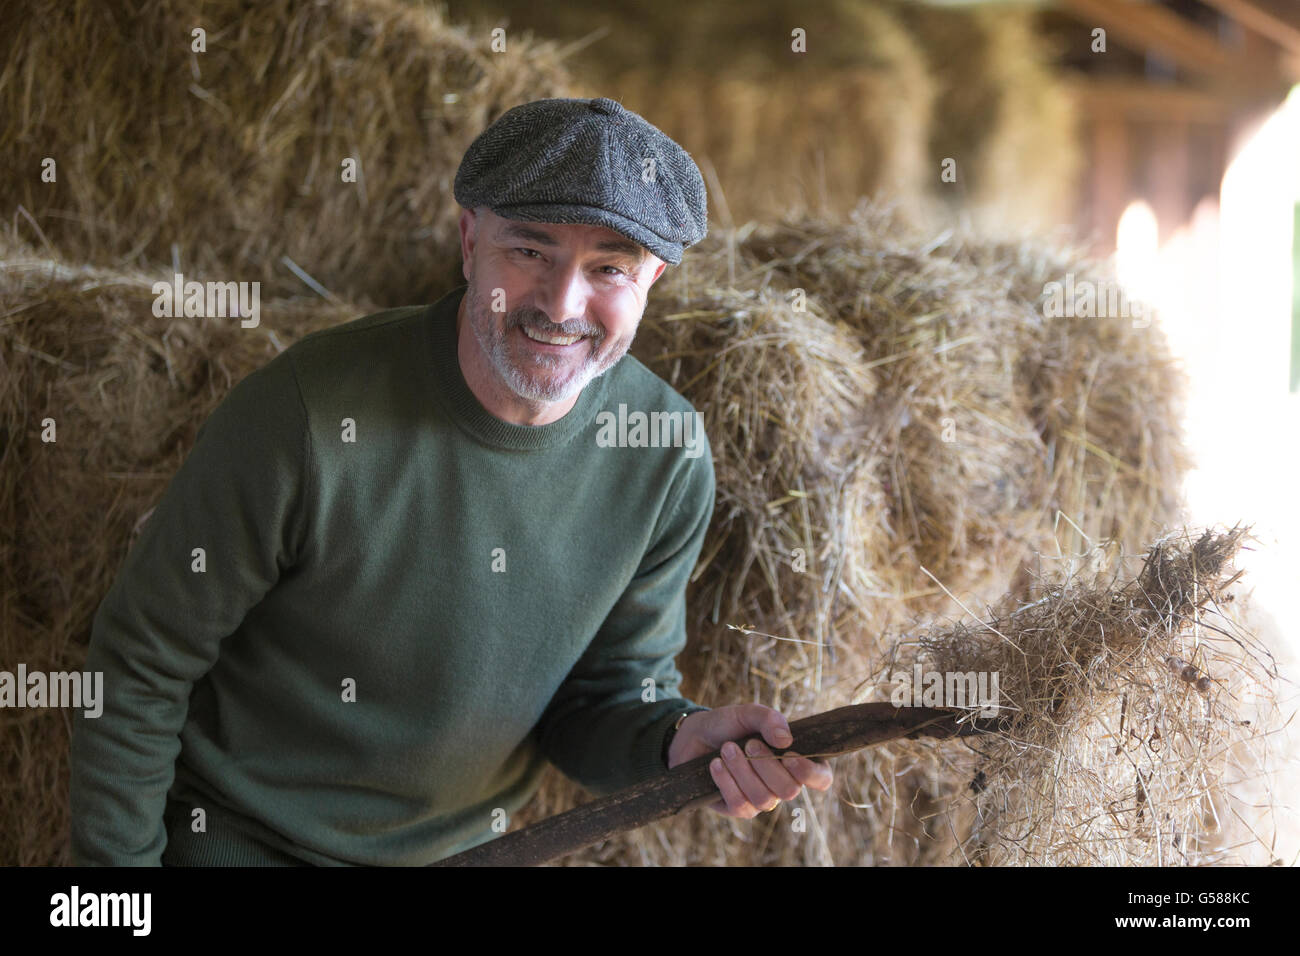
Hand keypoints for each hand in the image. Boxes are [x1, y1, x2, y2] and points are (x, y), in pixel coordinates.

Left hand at [667, 704, 832, 817]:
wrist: (693, 737)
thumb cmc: (727, 725)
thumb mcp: (747, 714)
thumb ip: (769, 719)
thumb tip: (786, 740)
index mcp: (795, 760)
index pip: (822, 778)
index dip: (810, 773)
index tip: (789, 755)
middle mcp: (782, 784)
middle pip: (790, 790)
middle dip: (766, 765)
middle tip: (749, 743)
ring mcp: (761, 799)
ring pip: (763, 798)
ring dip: (743, 770)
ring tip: (726, 749)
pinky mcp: (738, 809)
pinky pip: (741, 806)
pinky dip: (727, 782)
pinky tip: (715, 764)